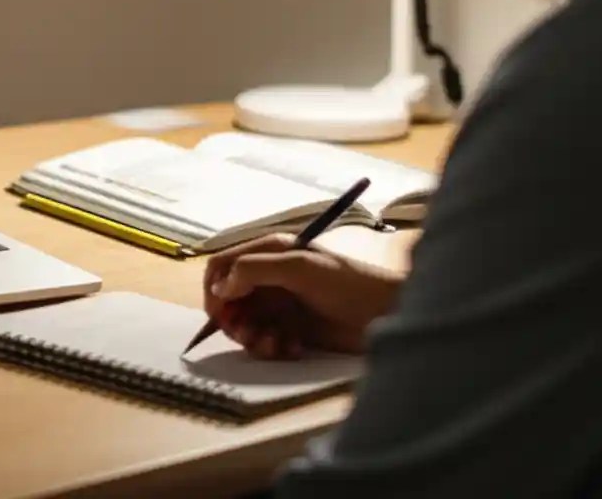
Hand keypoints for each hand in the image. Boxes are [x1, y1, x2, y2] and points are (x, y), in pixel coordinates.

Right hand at [203, 234, 402, 359]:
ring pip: (244, 324)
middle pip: (228, 300)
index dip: (214, 287)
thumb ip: (255, 270)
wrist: (387, 313)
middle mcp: (269, 278)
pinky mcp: (290, 330)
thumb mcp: (299, 267)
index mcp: (268, 253)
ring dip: (252, 338)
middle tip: (247, 333)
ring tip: (275, 343)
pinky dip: (272, 348)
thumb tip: (221, 287)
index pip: (222, 265)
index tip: (219, 311)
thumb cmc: (348, 282)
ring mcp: (279, 305)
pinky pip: (264, 342)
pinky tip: (293, 347)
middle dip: (232, 319)